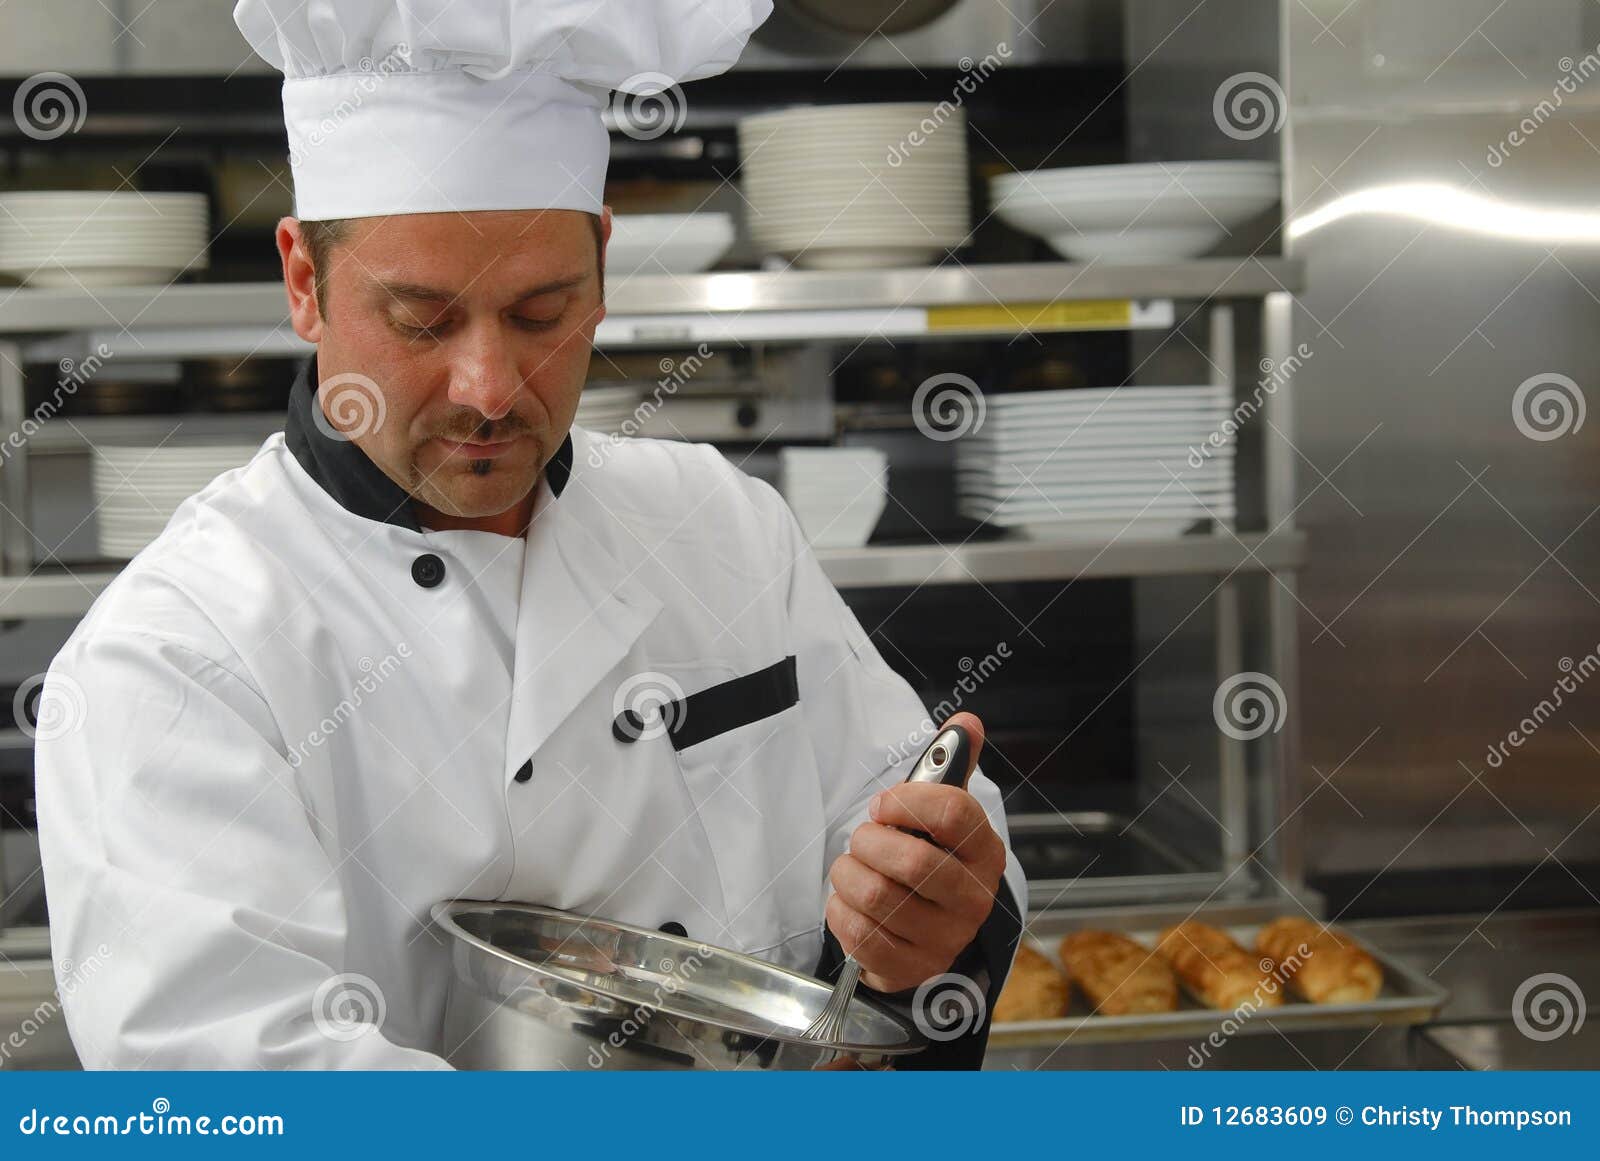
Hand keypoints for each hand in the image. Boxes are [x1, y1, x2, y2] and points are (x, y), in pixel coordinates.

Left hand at [825, 781, 1005, 994]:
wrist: (929, 933)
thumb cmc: (931, 862)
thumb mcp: (944, 816)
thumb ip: (949, 767)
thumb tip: (967, 721)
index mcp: (985, 852)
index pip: (952, 813)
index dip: (905, 801)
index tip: (882, 806)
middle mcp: (973, 898)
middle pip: (912, 861)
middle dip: (869, 842)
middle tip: (862, 840)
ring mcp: (945, 938)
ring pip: (877, 896)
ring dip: (848, 875)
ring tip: (851, 869)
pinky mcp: (911, 968)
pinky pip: (859, 935)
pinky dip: (840, 911)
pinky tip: (850, 903)